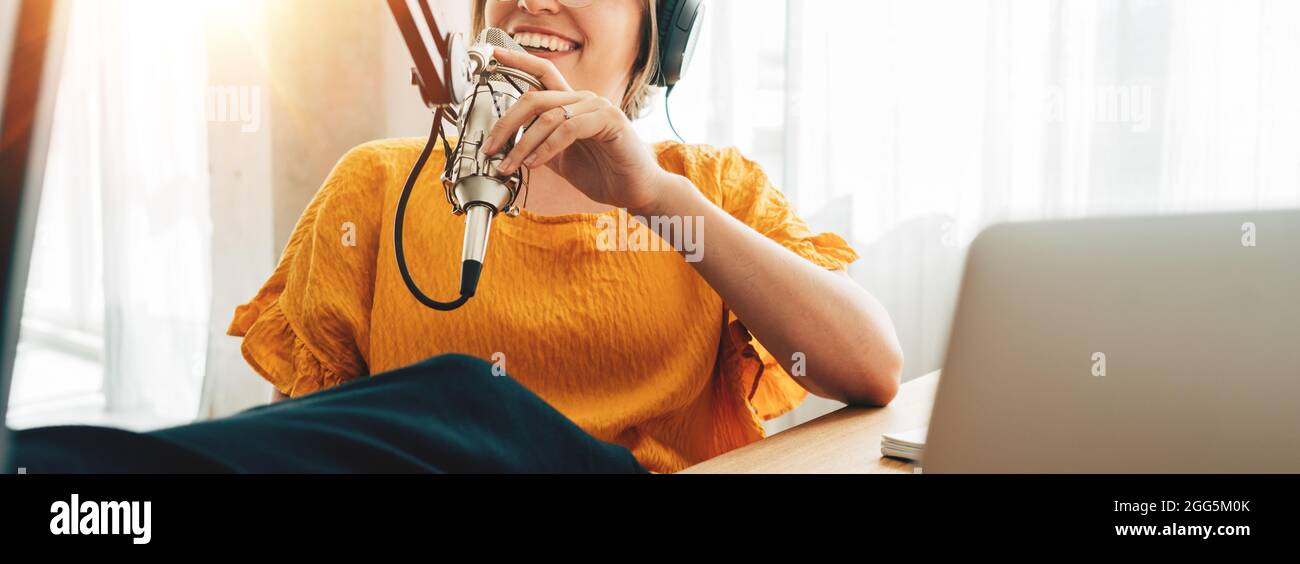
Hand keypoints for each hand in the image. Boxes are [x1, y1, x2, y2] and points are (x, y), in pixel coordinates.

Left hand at [481, 49, 669, 210]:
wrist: (635, 190)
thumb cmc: (603, 174)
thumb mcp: (560, 158)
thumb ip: (538, 145)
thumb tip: (507, 145)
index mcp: (572, 103)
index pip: (543, 72)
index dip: (518, 60)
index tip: (494, 56)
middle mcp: (584, 99)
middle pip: (535, 96)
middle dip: (507, 122)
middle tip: (491, 147)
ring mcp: (598, 107)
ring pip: (548, 116)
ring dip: (522, 144)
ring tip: (509, 166)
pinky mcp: (609, 120)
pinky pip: (568, 129)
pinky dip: (546, 148)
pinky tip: (535, 163)